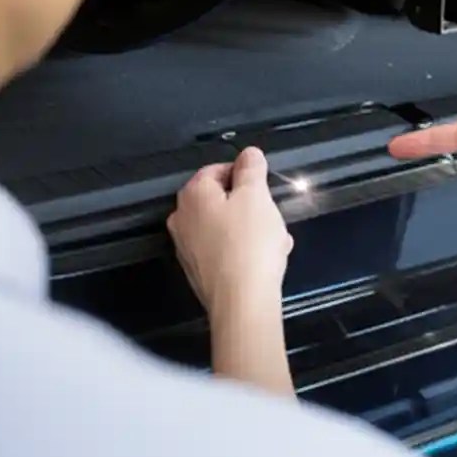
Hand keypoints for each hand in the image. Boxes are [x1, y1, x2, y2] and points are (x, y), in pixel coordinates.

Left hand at [167, 147, 294, 315]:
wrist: (242, 302)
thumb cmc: (249, 244)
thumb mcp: (256, 196)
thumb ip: (251, 169)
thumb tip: (249, 154)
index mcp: (193, 195)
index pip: (217, 169)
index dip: (244, 174)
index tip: (264, 185)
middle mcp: (182, 219)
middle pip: (221, 200)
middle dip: (250, 206)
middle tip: (271, 216)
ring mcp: (188, 248)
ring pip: (224, 227)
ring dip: (250, 229)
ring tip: (274, 241)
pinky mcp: (199, 272)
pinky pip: (224, 251)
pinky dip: (242, 251)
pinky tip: (264, 260)